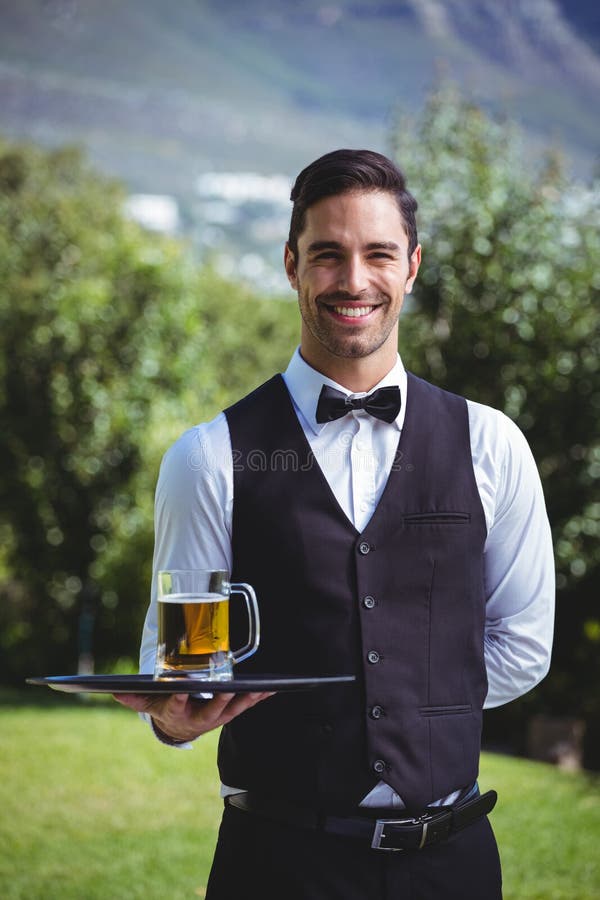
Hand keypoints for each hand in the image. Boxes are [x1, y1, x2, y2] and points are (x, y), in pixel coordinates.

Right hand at [113, 691, 273, 742]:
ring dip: (247, 700)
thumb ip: (135, 698)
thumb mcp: (149, 704)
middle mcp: (199, 718)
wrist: (180, 728)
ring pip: (233, 710)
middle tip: (230, 690)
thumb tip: (114, 692)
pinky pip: (246, 706)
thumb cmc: (165, 709)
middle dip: (221, 701)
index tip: (181, 691)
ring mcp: (216, 717)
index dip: (179, 699)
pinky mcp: (230, 712)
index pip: (177, 706)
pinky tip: (272, 689)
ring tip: (259, 688)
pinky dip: (259, 698)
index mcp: (178, 713)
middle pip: (211, 711)